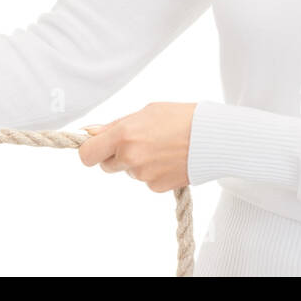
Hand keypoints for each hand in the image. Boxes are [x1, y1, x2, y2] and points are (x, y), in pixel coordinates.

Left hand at [77, 102, 195, 192]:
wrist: (213, 137)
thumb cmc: (180, 117)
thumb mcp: (145, 112)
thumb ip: (115, 125)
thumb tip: (89, 132)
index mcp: (123, 135)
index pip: (87, 154)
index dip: (90, 151)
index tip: (96, 147)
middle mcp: (130, 157)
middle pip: (106, 166)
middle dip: (116, 157)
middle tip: (137, 142)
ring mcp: (144, 175)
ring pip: (129, 172)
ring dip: (138, 163)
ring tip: (161, 147)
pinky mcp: (157, 187)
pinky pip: (146, 181)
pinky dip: (154, 173)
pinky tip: (169, 159)